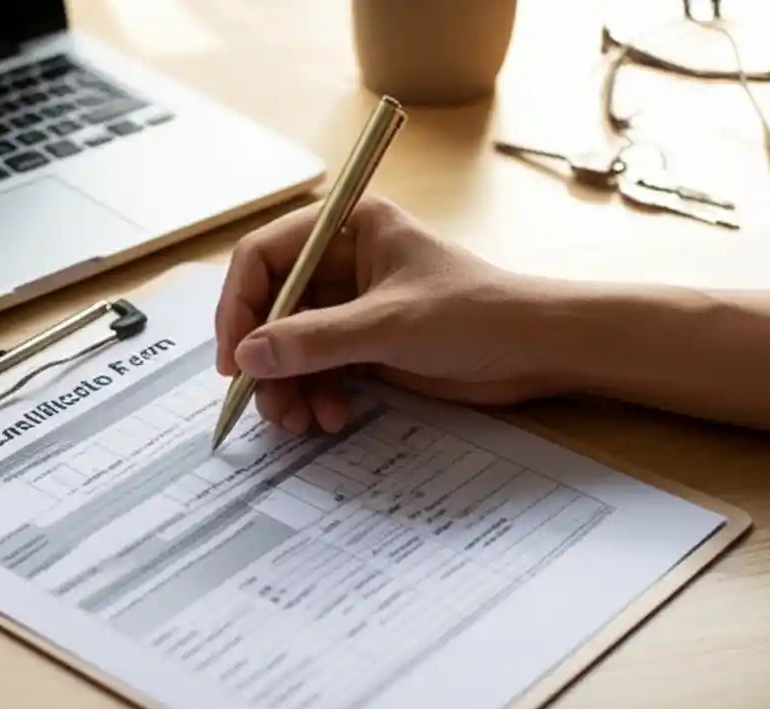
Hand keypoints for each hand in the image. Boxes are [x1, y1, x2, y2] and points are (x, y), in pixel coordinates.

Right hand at [215, 196, 573, 433]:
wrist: (537, 350)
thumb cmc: (477, 314)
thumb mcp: (390, 325)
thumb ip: (315, 340)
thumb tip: (247, 357)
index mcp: (347, 225)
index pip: (265, 256)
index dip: (240, 306)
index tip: (233, 358)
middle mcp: (342, 259)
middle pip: (272, 306)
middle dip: (266, 359)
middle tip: (266, 405)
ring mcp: (352, 303)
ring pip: (290, 343)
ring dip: (289, 385)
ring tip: (302, 422)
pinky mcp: (365, 341)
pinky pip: (317, 367)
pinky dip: (315, 394)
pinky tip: (331, 418)